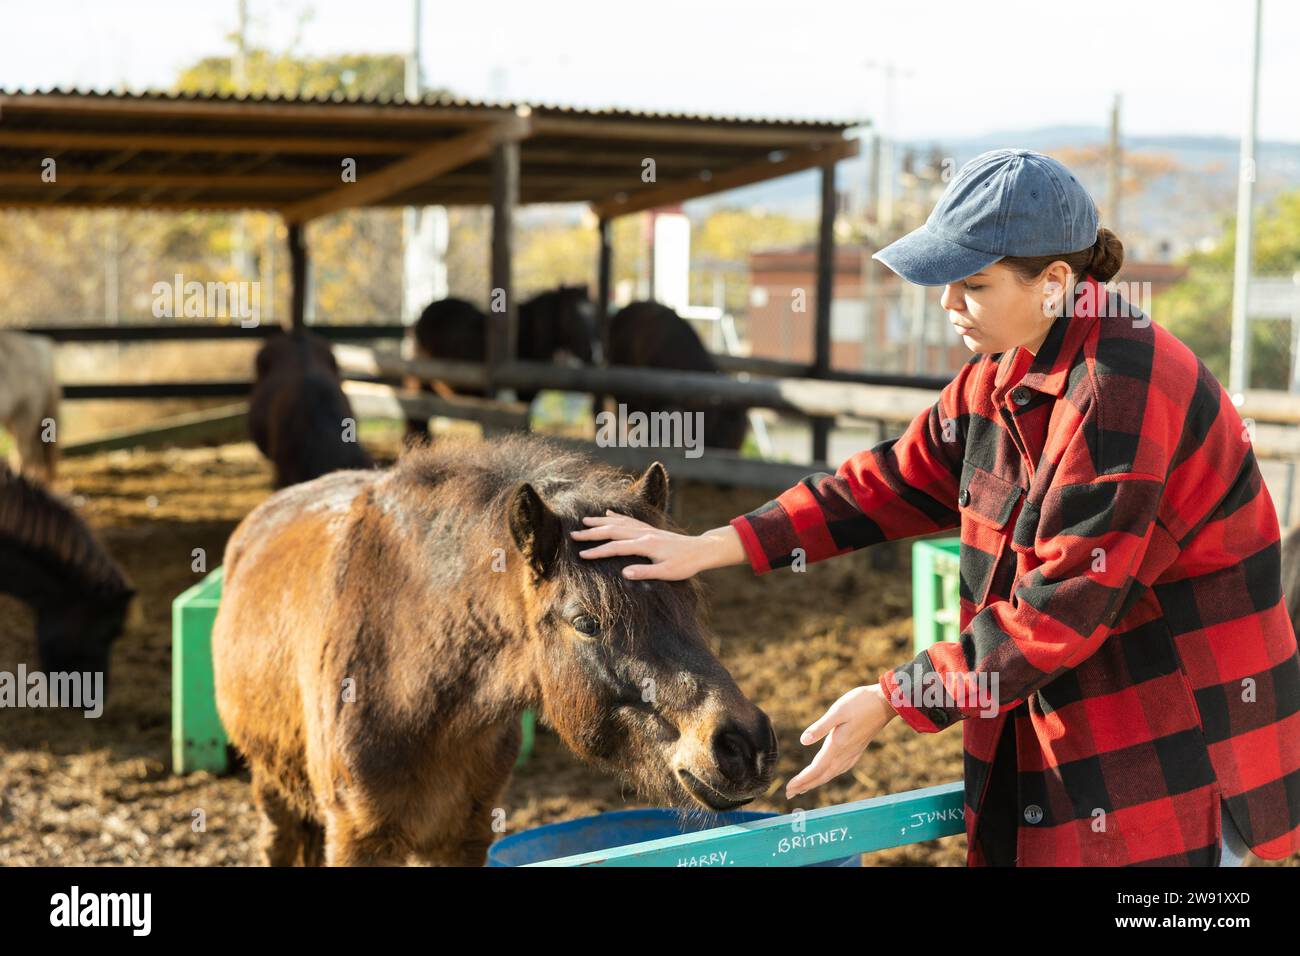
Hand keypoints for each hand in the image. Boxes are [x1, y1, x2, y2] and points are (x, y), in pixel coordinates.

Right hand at [569, 510, 743, 580]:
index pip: (616, 548)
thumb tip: (624, 572)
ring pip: (619, 522)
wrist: (701, 550)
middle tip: (573, 534)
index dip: (598, 551)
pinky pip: (629, 520)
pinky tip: (608, 513)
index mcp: (645, 545)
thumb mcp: (667, 573)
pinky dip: (616, 516)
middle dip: (592, 533)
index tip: (581, 555)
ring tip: (584, 521)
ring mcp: (646, 529)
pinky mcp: (649, 529)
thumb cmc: (685, 565)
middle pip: (612, 531)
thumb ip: (645, 572)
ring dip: (600, 521)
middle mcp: (643, 534)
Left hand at [786, 684, 896, 798]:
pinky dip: (829, 774)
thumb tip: (802, 741)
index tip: (788, 789)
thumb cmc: (861, 702)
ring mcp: (853, 752)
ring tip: (803, 786)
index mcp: (837, 745)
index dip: (802, 780)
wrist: (887, 702)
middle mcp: (845, 753)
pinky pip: (841, 768)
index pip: (816, 769)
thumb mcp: (838, 711)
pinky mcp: (857, 748)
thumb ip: (820, 727)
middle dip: (805, 785)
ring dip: (816, 781)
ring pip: (831, 773)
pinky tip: (827, 773)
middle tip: (789, 794)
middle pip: (822, 775)